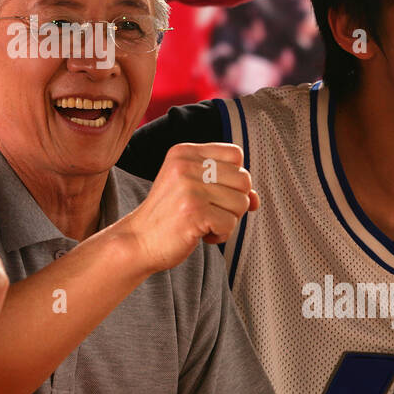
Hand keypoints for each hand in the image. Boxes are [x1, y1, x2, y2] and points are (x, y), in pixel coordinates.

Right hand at [111, 143, 258, 275]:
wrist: (138, 241)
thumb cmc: (167, 217)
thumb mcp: (192, 189)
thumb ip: (225, 186)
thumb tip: (256, 198)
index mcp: (184, 152)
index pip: (235, 154)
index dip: (235, 177)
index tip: (217, 193)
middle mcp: (186, 165)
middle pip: (243, 179)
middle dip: (234, 202)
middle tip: (210, 212)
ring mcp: (189, 188)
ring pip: (241, 203)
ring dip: (228, 220)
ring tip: (204, 223)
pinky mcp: (194, 212)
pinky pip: (230, 224)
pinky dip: (220, 235)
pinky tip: (201, 234)